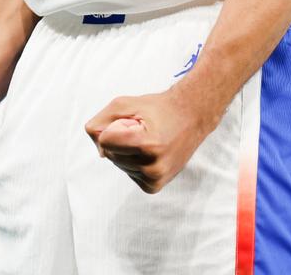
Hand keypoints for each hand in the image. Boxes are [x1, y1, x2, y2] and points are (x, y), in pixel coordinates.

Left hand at [83, 88, 219, 193]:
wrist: (191, 117)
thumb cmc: (156, 108)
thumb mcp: (124, 104)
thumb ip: (101, 122)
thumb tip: (99, 150)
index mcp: (147, 145)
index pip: (105, 141)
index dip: (114, 127)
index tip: (134, 122)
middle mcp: (153, 166)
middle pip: (109, 153)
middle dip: (119, 139)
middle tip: (143, 130)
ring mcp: (155, 178)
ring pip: (117, 163)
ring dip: (126, 151)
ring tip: (148, 140)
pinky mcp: (154, 186)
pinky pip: (128, 173)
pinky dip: (133, 162)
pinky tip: (149, 153)